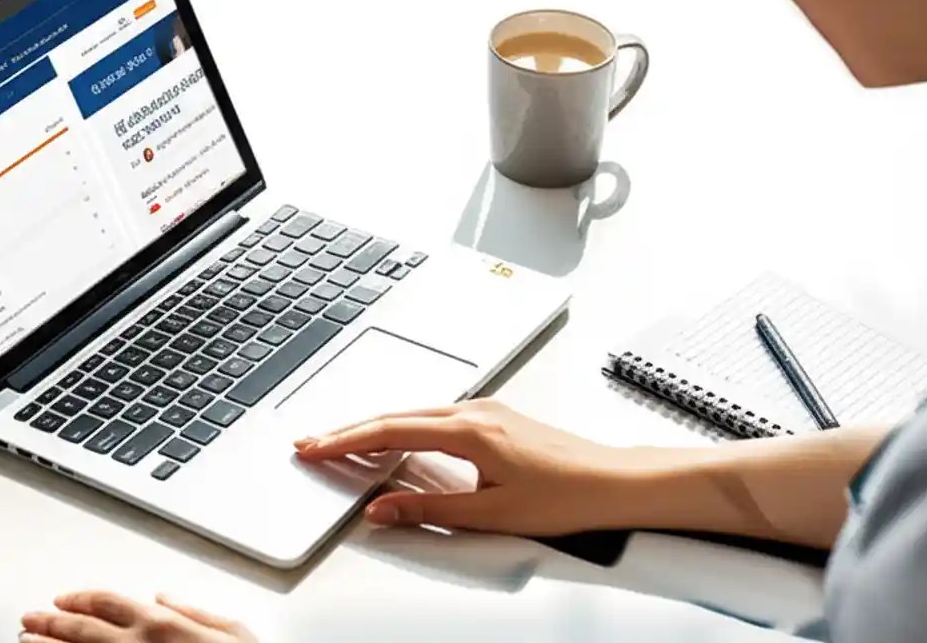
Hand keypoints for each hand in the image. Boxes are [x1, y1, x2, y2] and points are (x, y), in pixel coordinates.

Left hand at [21, 591, 256, 642]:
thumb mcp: (233, 632)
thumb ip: (195, 612)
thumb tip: (166, 597)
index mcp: (161, 624)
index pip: (107, 602)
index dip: (80, 597)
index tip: (63, 598)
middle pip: (79, 627)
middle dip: (50, 620)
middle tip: (30, 617)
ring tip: (25, 640)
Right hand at [294, 398, 627, 535]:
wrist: (614, 482)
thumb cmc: (566, 496)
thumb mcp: (491, 514)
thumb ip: (430, 511)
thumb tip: (382, 510)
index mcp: (470, 430)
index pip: (390, 431)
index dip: (346, 440)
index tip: (314, 448)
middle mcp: (476, 412)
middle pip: (396, 415)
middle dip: (349, 430)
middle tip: (312, 443)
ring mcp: (487, 412)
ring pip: (415, 414)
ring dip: (376, 428)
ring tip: (343, 444)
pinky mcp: (496, 420)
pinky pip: (436, 418)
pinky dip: (405, 428)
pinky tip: (396, 441)